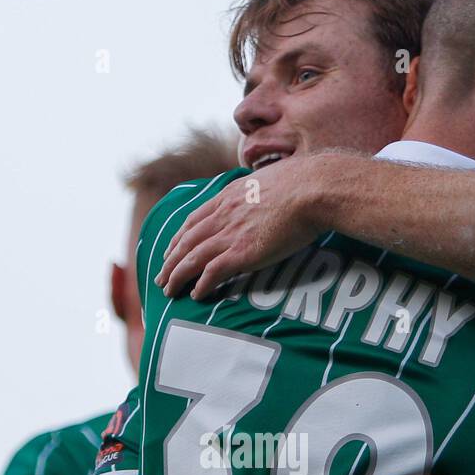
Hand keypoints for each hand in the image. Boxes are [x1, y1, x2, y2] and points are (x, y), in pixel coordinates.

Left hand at [157, 154, 327, 299]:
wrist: (313, 188)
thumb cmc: (306, 183)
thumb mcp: (273, 179)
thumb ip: (262, 190)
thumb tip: (271, 194)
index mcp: (230, 195)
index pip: (195, 218)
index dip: (180, 236)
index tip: (172, 249)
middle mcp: (225, 213)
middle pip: (187, 240)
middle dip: (170, 260)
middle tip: (161, 276)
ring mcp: (232, 233)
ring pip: (192, 258)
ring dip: (177, 276)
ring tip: (168, 291)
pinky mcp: (243, 252)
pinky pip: (212, 272)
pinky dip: (201, 284)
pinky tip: (195, 295)